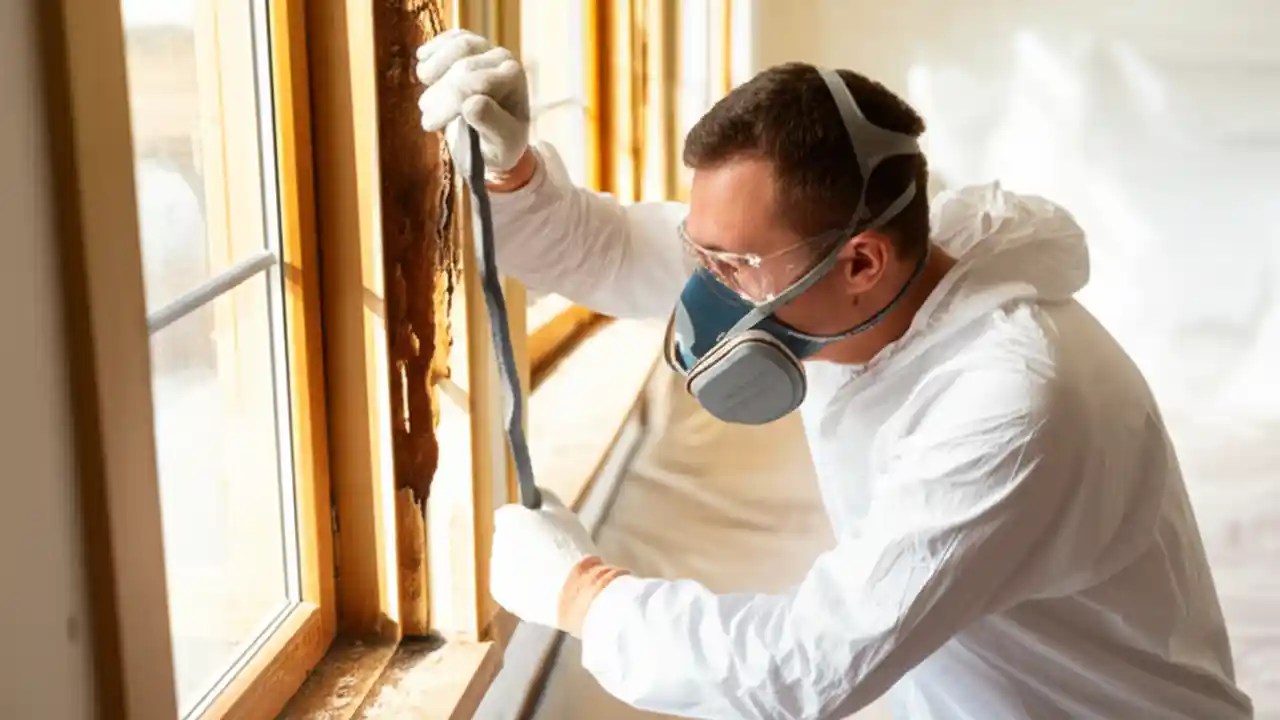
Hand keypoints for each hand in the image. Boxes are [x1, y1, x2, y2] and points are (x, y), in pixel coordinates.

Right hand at [416, 29, 529, 175]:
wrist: (496, 136)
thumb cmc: (500, 143)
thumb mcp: (501, 144)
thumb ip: (492, 124)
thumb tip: (471, 105)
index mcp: (514, 80)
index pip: (477, 84)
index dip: (448, 103)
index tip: (429, 124)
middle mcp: (504, 59)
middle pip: (464, 67)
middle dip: (439, 93)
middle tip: (426, 119)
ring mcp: (489, 48)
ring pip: (458, 45)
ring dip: (434, 67)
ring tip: (424, 92)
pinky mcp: (473, 44)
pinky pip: (452, 37)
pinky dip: (435, 47)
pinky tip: (422, 60)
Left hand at [490, 494, 623, 631]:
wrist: (575, 592)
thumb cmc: (572, 548)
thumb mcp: (563, 513)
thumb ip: (544, 497)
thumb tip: (536, 491)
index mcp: (508, 518)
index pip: (509, 512)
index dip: (526, 519)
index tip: (543, 528)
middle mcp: (495, 541)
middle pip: (507, 537)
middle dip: (523, 542)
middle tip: (551, 551)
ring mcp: (495, 567)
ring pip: (508, 561)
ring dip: (522, 564)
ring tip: (550, 572)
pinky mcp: (499, 591)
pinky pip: (510, 583)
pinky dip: (522, 585)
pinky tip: (544, 586)